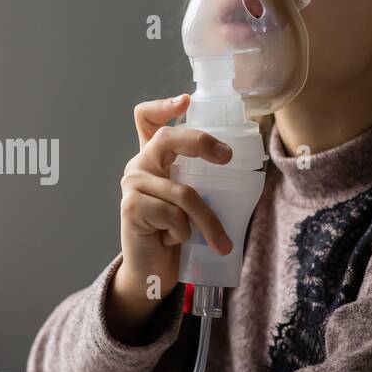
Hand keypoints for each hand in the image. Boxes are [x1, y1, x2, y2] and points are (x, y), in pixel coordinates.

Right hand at [111, 94, 231, 336]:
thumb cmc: (174, 233)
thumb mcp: (188, 202)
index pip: (146, 119)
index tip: (186, 100)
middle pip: (167, 138)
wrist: (151, 270)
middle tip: (227, 157)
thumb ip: (199, 180)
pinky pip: (174, 216)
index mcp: (152, 158)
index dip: (164, 106)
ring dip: (208, 222)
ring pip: (184, 192)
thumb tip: (239, 166)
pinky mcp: (132, 208)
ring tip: (221, 242)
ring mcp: (132, 185)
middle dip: (200, 142)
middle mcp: (139, 165)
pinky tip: (174, 241)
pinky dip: (184, 233)